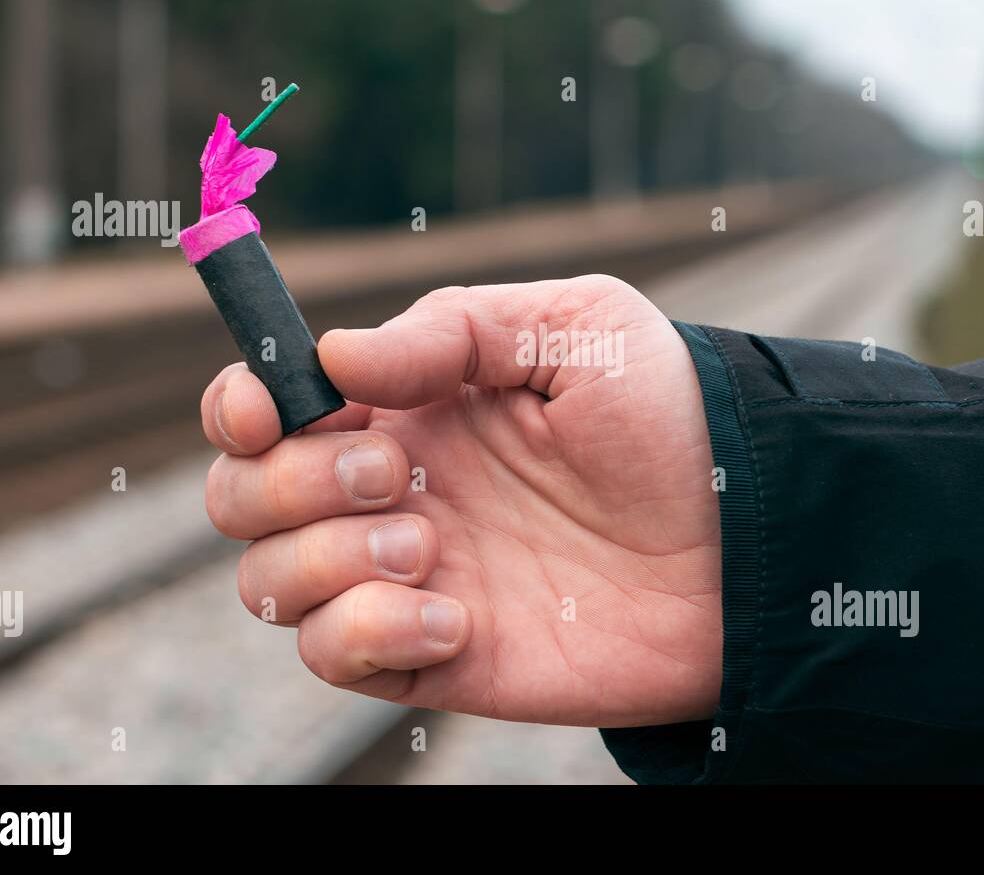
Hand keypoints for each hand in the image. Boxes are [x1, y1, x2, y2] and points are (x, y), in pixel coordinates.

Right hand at [200, 275, 721, 726]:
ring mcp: (407, 576)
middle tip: (398, 475)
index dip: (239, 405)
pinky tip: (454, 617)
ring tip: (432, 546)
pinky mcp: (435, 655)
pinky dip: (366, 634)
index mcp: (407, 407)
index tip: (267, 410)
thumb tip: (331, 359)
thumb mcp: (575, 326)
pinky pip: (333, 657)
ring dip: (325, 560)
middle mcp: (390, 490)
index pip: (267, 408)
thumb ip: (451, 329)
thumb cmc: (669, 417)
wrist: (744, 538)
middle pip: (242, 498)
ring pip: (269, 583)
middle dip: (289, 483)